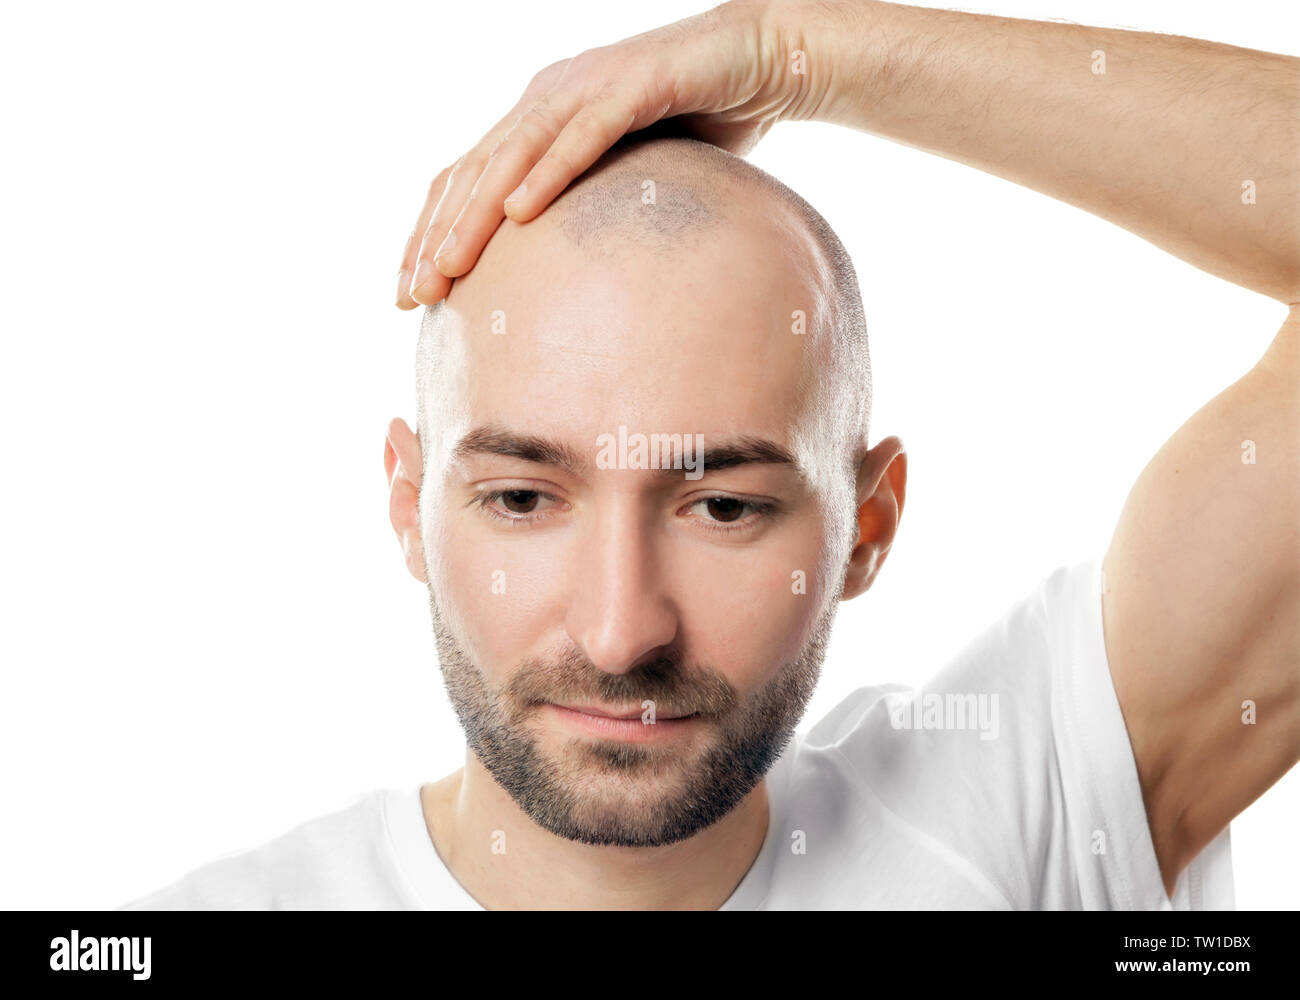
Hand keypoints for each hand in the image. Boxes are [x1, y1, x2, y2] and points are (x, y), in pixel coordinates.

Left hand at [397, 0, 818, 307]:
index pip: (464, 180)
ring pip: (513, 155)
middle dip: (436, 237)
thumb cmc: (700, 125)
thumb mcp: (632, 177)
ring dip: (476, 214)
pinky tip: (520, 214)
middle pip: (472, 172)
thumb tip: (569, 285)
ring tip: (449, 265)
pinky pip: (584, 134)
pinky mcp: (635, 87)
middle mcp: (548, 97)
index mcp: (537, 118)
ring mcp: (586, 88)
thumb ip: (591, 212)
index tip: (411, 296)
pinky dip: (548, 173)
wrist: (762, 61)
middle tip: (414, 296)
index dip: (430, 235)